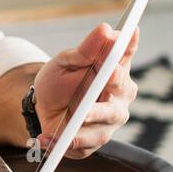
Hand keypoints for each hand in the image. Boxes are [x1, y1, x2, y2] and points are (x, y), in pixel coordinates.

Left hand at [32, 22, 138, 159]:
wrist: (42, 110)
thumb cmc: (59, 82)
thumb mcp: (66, 61)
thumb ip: (86, 49)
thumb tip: (106, 29)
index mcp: (116, 69)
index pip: (126, 54)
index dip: (129, 44)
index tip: (130, 32)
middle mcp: (120, 95)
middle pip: (121, 88)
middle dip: (114, 81)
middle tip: (110, 72)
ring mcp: (110, 120)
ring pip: (107, 119)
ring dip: (92, 116)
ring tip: (78, 116)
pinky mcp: (95, 140)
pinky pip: (84, 143)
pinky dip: (65, 141)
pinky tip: (46, 138)